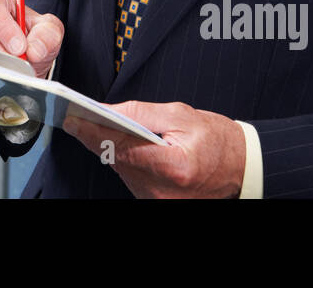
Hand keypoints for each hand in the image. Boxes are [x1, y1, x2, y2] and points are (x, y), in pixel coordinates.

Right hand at [0, 0, 62, 78]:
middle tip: (19, 61)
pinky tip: (2, 70)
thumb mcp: (47, 28)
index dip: (4, 28)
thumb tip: (34, 50)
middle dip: (1, 50)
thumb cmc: (29, 32)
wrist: (22, 51)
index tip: (20, 47)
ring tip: (14, 68)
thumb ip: (47, 35)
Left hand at [63, 100, 245, 198]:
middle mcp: (162, 191)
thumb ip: (140, 113)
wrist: (241, 167)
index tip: (71, 119)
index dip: (92, 132)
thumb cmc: (217, 139)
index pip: (121, 147)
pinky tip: (130, 145)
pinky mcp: (154, 202)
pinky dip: (126, 159)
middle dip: (100, 135)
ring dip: (114, 148)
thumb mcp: (181, 115)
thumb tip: (105, 110)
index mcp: (172, 167)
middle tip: (80, 113)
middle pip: (116, 159)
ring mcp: (157, 201)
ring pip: (120, 168)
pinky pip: (130, 177)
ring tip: (108, 126)